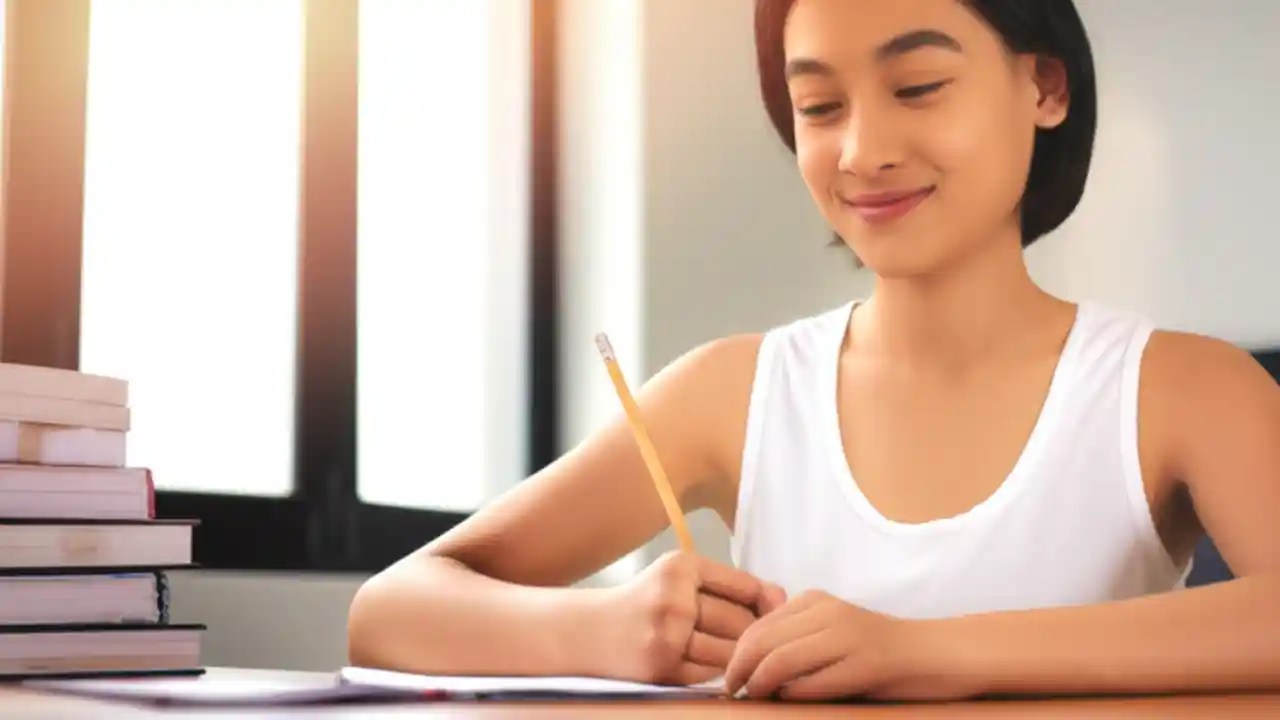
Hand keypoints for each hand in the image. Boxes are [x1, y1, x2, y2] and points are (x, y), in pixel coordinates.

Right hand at [599, 551, 786, 684]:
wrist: (587, 632)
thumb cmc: (644, 603)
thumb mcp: (678, 578)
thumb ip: (729, 584)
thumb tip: (782, 599)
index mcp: (681, 566)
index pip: (745, 587)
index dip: (767, 605)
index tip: (774, 615)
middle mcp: (673, 597)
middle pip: (740, 623)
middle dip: (752, 635)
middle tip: (757, 641)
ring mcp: (666, 635)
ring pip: (730, 652)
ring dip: (738, 658)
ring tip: (735, 655)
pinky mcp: (662, 668)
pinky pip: (711, 674)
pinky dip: (718, 674)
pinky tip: (713, 667)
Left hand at [724, 589, 968, 701]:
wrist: (936, 652)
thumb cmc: (878, 649)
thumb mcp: (831, 630)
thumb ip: (795, 637)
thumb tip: (748, 664)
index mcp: (816, 601)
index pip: (758, 627)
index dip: (736, 656)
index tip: (730, 679)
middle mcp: (828, 611)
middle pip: (762, 642)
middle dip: (740, 671)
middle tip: (735, 694)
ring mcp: (848, 636)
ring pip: (781, 661)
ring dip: (761, 685)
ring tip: (755, 699)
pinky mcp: (866, 664)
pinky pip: (813, 683)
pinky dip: (793, 696)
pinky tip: (788, 702)